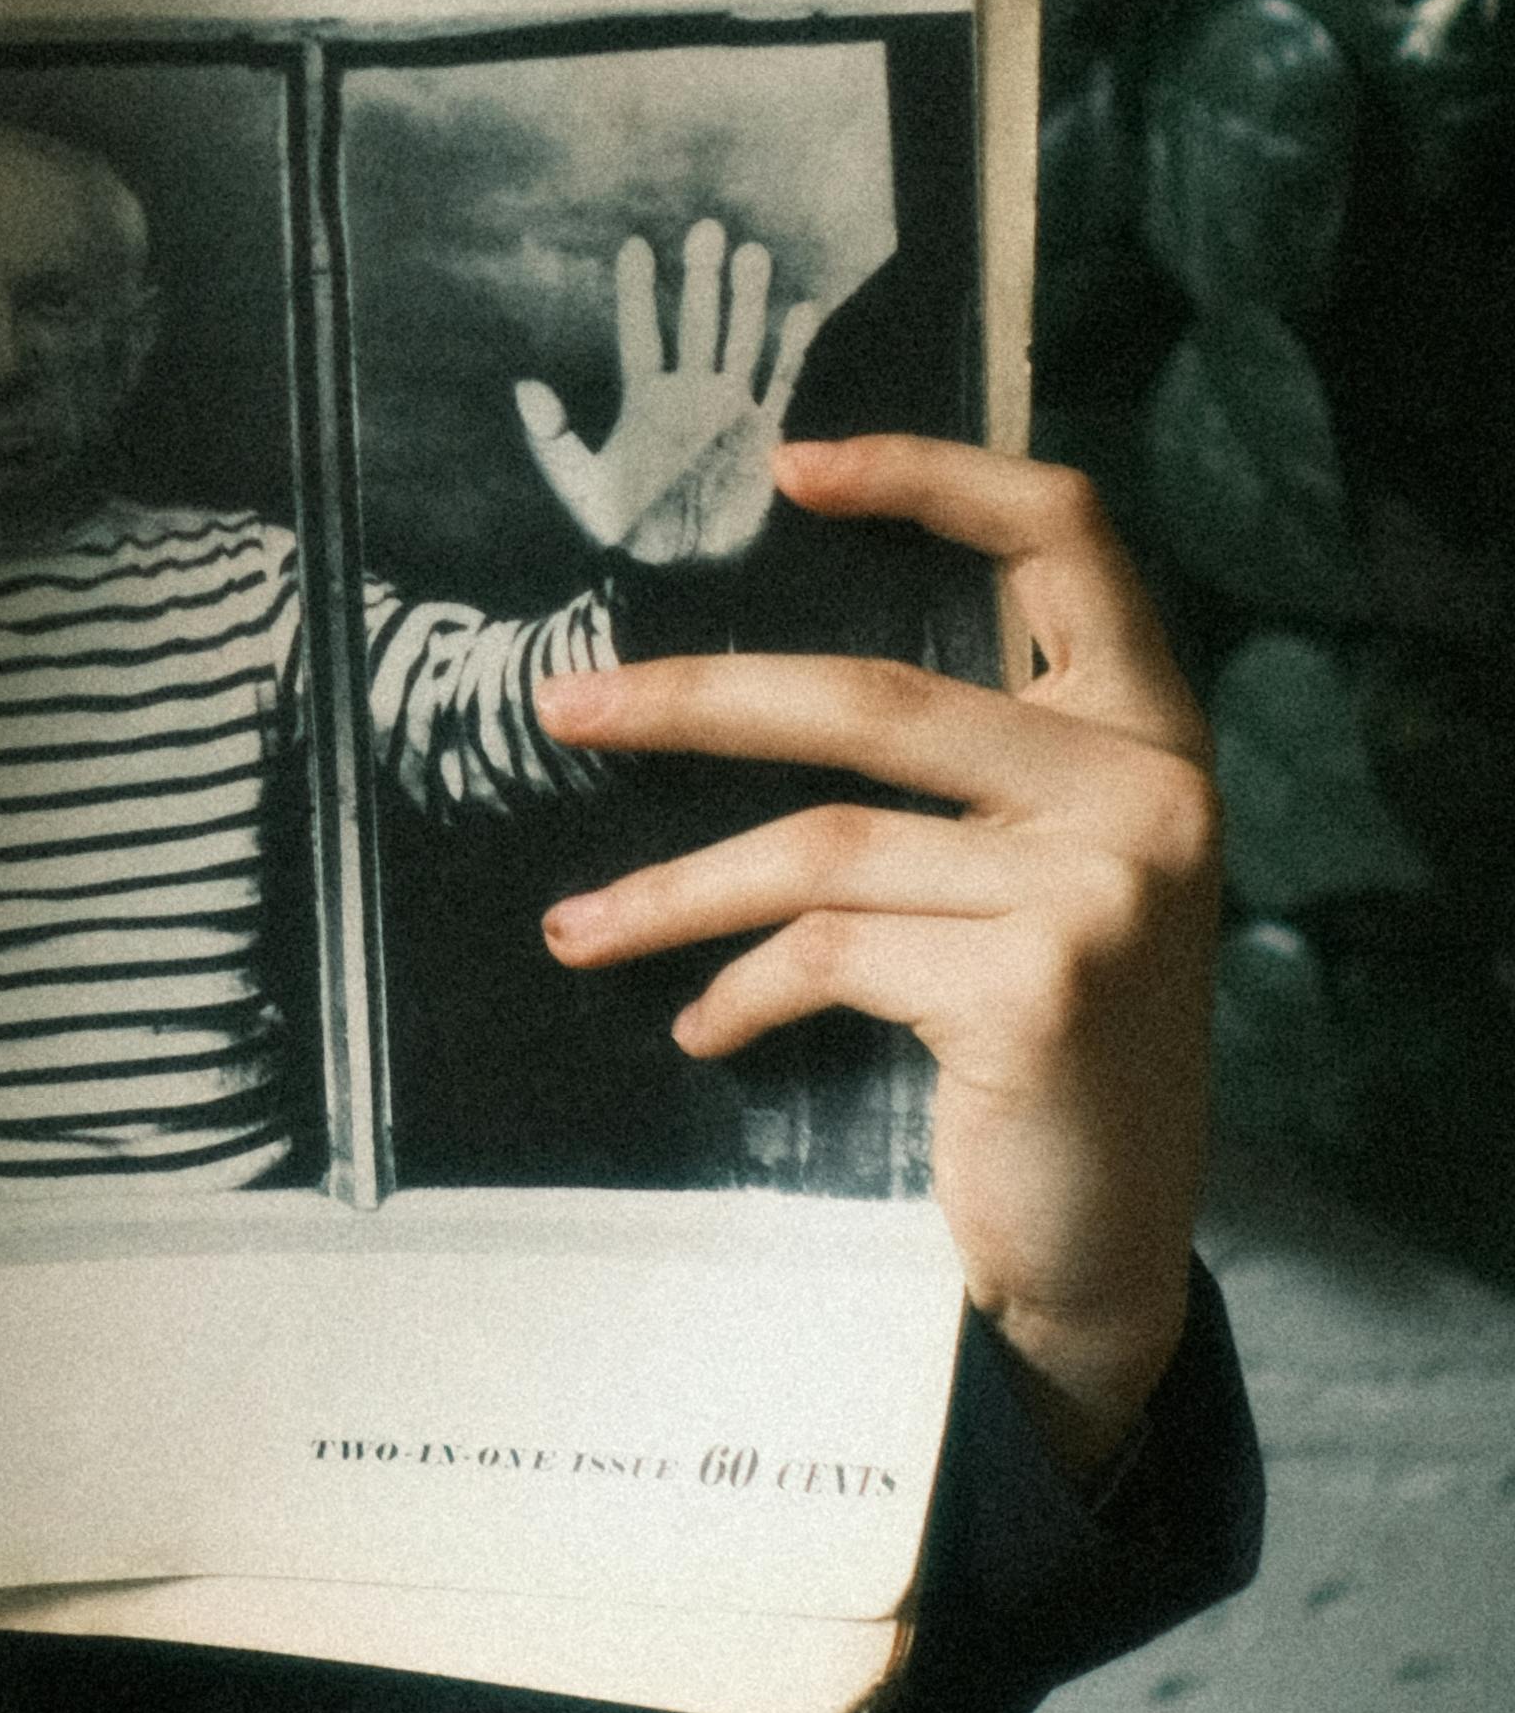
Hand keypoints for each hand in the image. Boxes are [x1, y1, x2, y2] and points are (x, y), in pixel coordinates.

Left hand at [515, 218, 828, 569]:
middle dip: (700, 279)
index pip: (640, 333)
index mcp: (644, 401)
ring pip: (740, 341)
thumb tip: (525, 388)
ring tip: (752, 252)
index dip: (637, 292)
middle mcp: (689, 395)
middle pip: (696, 324)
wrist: (681, 575)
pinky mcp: (764, 435)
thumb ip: (551, 438)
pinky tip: (801, 308)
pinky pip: (781, 382)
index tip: (635, 244)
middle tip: (706, 228)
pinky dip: (791, 348)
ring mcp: (728, 411)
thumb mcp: (578, 486)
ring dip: (746, 301)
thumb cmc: (626, 531)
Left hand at [536, 440, 1216, 1466]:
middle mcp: (1149, 788)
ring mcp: (1102, 885)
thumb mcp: (1045, 873)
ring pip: (822, 844)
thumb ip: (974, 764)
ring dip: (672, 889)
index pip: (1067, 534)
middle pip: (877, 696)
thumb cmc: (1045, 1039)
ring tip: (576, 925)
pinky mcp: (1038, 983)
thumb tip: (747, 668)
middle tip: (559, 706)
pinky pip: (826, 953)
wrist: (1104, 1246)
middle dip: (693, 698)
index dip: (932, 474)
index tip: (790, 466)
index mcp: (1154, 729)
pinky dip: (740, 990)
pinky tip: (700, 1027)